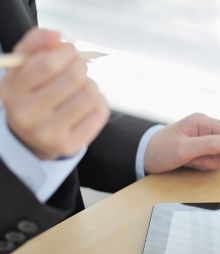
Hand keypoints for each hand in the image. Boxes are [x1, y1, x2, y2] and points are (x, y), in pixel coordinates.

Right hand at [0, 29, 108, 159]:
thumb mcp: (24, 66)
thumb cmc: (32, 92)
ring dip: (91, 85)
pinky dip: (99, 101)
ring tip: (81, 87)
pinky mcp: (70, 145)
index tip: (69, 51)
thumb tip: (56, 36)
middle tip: (78, 68)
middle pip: (74, 78)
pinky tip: (86, 103)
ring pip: (90, 95)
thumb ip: (36, 44)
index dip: (66, 52)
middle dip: (81, 67)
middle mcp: (27, 115)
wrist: (32, 136)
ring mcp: (49, 134)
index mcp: (12, 91)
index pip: (48, 63)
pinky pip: (100, 112)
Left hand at [144, 113, 219, 173]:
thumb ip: (211, 145)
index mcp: (203, 121)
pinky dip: (205, 163)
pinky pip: (213, 156)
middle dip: (219, 158)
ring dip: (210, 162)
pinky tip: (192, 162)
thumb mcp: (184, 149)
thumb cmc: (160, 150)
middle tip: (200, 162)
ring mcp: (204, 136)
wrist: (144, 156)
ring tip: (192, 161)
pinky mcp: (201, 145)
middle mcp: (206, 126)